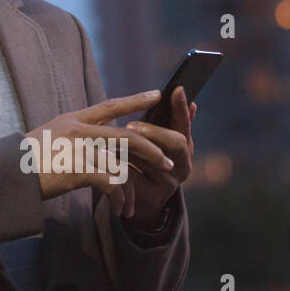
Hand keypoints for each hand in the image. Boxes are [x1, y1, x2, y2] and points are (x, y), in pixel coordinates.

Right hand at [24, 90, 175, 218]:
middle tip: (168, 162)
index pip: (109, 106)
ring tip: (135, 204)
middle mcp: (77, 130)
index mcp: (71, 120)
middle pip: (126, 136)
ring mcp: (77, 148)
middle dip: (152, 150)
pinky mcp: (77, 169)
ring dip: (132, 188)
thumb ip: (73, 137)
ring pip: (121, 165)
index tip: (156, 94)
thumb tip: (97, 147)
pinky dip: (118, 199)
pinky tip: (118, 210)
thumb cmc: (24, 160)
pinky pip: (110, 184)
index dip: (134, 100)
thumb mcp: (48, 138)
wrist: (5, 173)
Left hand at [119, 86, 196, 228]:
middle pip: (178, 144)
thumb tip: (181, 91)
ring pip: (152, 162)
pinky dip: (119, 167)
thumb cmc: (144, 161)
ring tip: (110, 139)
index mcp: (184, 149)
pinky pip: (134, 179)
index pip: (186, 125)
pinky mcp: (149, 198)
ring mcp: (168, 184)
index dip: (181, 109)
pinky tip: (103, 158)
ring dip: (131, 148)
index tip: (176, 89)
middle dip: (155, 131)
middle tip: (131, 126)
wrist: (137, 201)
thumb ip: (167, 119)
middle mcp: (182, 166)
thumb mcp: (156, 140)